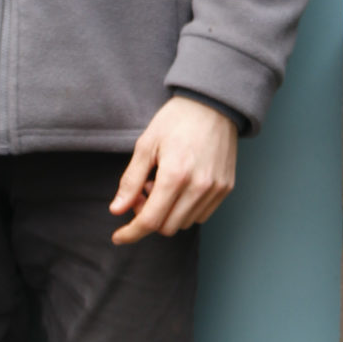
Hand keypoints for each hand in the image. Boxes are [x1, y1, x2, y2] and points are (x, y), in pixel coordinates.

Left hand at [111, 96, 237, 244]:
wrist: (213, 105)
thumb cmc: (176, 120)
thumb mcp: (146, 145)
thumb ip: (131, 181)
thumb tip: (117, 210)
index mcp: (175, 175)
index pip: (150, 220)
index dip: (131, 233)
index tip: (119, 236)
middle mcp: (198, 186)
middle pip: (166, 227)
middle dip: (149, 217)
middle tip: (145, 191)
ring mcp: (215, 189)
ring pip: (184, 223)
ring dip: (169, 213)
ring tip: (165, 184)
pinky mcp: (226, 188)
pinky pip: (201, 214)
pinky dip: (186, 209)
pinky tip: (182, 186)